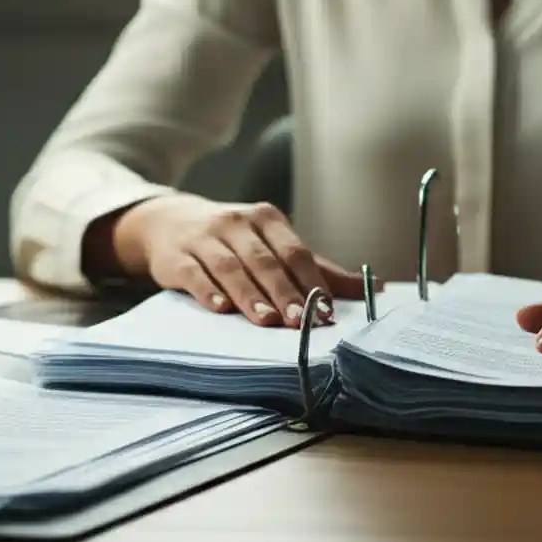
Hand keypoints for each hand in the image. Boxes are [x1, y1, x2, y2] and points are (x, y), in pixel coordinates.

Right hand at [94, 194, 365, 327]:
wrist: (168, 222)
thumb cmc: (232, 240)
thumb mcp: (273, 244)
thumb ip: (317, 268)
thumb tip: (373, 286)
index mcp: (266, 219)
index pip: (294, 251)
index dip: (311, 281)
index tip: (326, 310)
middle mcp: (235, 223)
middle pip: (265, 261)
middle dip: (284, 292)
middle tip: (299, 322)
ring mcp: (204, 238)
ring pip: (230, 268)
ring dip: (250, 295)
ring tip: (266, 320)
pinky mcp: (176, 256)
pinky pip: (194, 274)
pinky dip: (207, 291)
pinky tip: (220, 308)